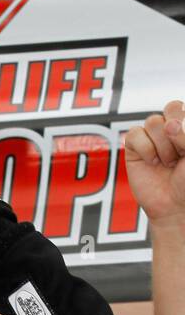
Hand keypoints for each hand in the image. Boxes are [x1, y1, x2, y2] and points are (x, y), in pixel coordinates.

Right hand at [125, 101, 184, 226]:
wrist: (175, 206)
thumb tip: (169, 124)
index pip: (184, 108)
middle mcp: (172, 127)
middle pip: (171, 108)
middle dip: (177, 134)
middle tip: (181, 155)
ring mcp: (153, 136)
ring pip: (153, 121)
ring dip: (163, 146)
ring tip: (168, 162)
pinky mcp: (135, 147)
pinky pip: (135, 134)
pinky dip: (146, 149)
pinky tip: (153, 162)